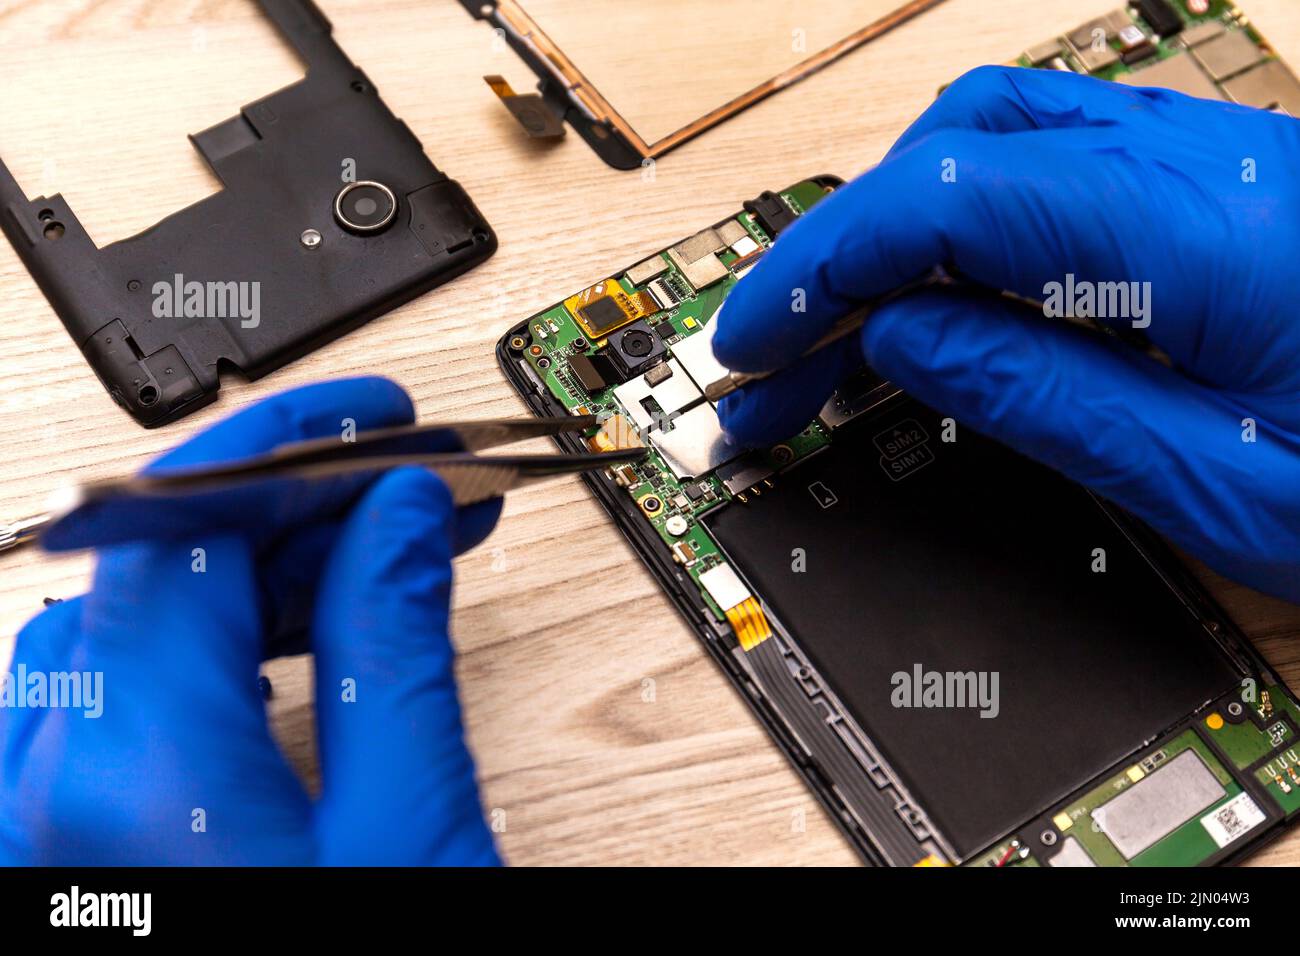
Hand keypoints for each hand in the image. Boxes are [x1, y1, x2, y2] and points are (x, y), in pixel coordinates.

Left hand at [0, 378, 502, 863]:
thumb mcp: (411, 830)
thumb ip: (394, 655)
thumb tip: (401, 515)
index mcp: (136, 772)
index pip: (181, 525)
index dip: (285, 444)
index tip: (367, 418)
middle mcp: (54, 789)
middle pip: (163, 567)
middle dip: (301, 509)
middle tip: (408, 490)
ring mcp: (41, 820)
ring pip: (140, 624)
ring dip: (263, 574)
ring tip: (380, 560)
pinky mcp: (64, 841)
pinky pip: (116, 694)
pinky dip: (212, 643)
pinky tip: (297, 632)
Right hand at [714, 65, 1299, 601]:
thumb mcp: (1219, 485)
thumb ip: (1044, 397)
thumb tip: (905, 343)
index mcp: (1192, 232)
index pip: (941, 205)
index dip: (817, 270)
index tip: (748, 343)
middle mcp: (1194, 163)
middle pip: (949, 159)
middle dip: (835, 264)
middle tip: (776, 372)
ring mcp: (1206, 162)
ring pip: (991, 146)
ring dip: (892, 235)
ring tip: (841, 336)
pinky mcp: (1212, 186)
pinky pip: (1050, 172)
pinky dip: (963, 229)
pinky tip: (942, 299)